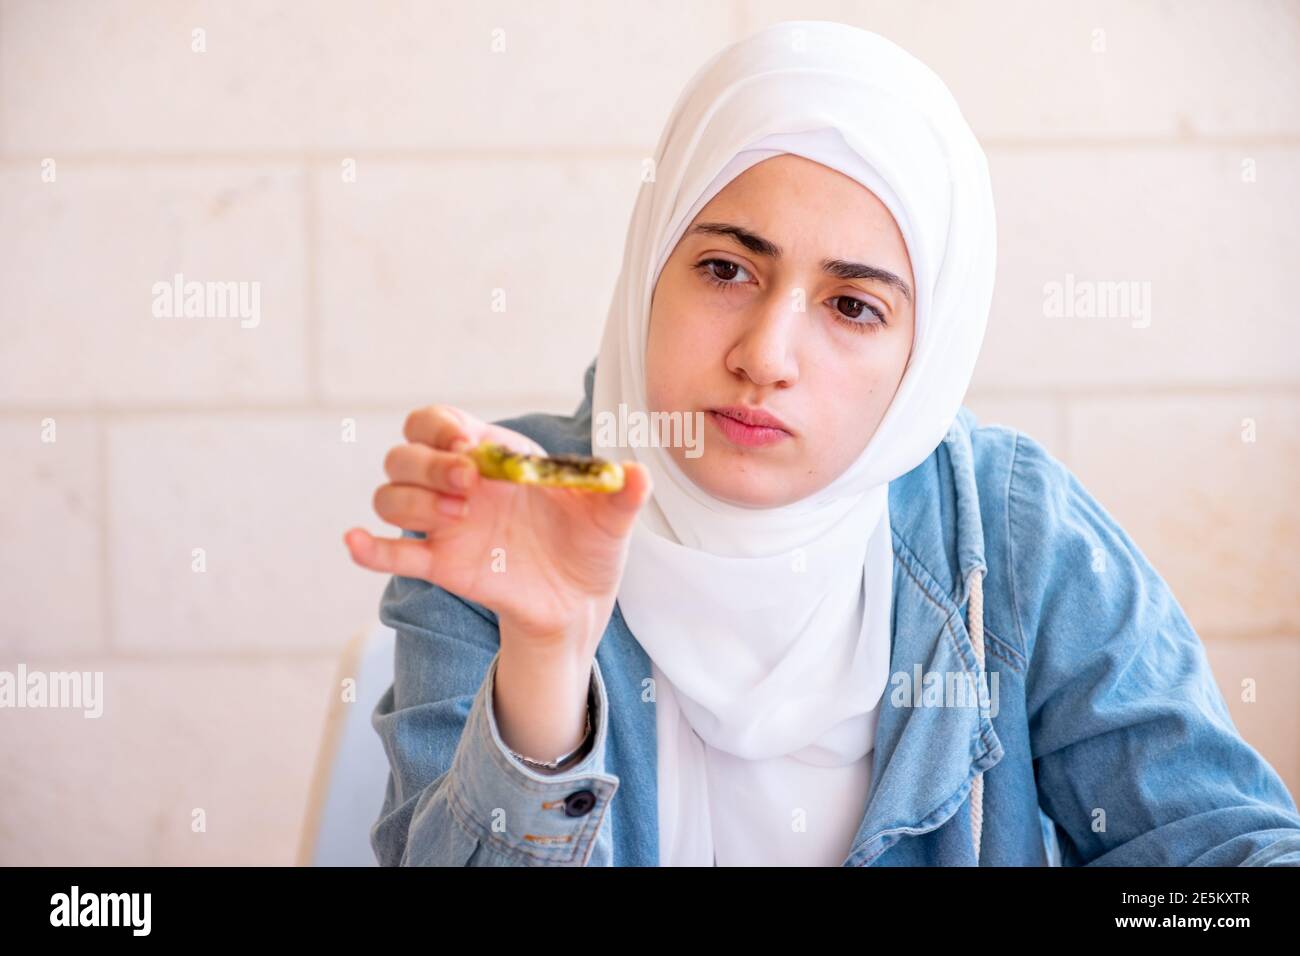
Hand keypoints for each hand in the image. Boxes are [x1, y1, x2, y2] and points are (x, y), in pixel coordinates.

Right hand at [344, 404, 651, 654]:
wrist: (581, 599)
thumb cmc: (589, 543)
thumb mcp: (612, 517)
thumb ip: (622, 493)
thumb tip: (638, 474)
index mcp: (493, 456)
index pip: (438, 421)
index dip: (440, 426)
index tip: (468, 446)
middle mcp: (459, 484)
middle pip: (404, 454)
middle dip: (427, 462)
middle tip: (468, 484)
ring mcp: (445, 524)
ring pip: (391, 497)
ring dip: (411, 501)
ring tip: (459, 516)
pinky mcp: (441, 564)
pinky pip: (391, 554)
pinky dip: (368, 549)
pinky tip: (356, 544)